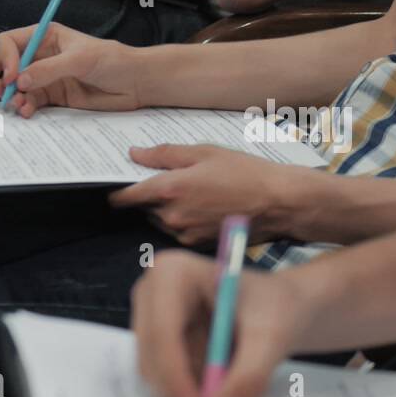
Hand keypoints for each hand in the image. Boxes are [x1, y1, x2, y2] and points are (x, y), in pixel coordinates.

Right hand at [0, 23, 140, 116]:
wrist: (135, 83)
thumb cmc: (114, 61)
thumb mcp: (81, 60)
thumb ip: (50, 69)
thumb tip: (20, 80)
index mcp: (45, 37)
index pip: (8, 42)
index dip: (4, 58)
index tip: (11, 75)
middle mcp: (40, 56)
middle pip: (3, 63)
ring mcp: (45, 77)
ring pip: (14, 86)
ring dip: (10, 96)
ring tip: (18, 106)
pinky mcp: (54, 96)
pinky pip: (30, 101)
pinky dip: (24, 107)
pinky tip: (28, 112)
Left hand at [108, 144, 299, 245]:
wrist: (279, 203)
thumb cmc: (247, 174)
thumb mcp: (205, 152)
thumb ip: (164, 154)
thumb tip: (135, 154)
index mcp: (170, 189)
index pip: (125, 196)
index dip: (118, 190)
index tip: (117, 185)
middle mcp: (173, 215)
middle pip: (143, 208)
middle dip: (151, 195)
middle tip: (173, 180)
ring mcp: (185, 233)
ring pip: (161, 220)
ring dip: (168, 208)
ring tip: (196, 192)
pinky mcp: (199, 244)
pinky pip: (179, 231)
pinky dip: (185, 220)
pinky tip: (206, 206)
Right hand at [133, 251, 311, 396]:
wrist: (282, 307)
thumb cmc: (278, 307)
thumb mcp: (272, 337)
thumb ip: (249, 374)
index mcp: (174, 271)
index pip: (162, 331)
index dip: (175, 374)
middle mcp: (152, 291)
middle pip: (152, 355)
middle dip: (182, 388)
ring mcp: (150, 317)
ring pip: (156, 372)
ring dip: (190, 388)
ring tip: (233, 377)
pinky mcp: (156, 340)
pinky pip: (165, 378)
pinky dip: (192, 387)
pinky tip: (222, 374)